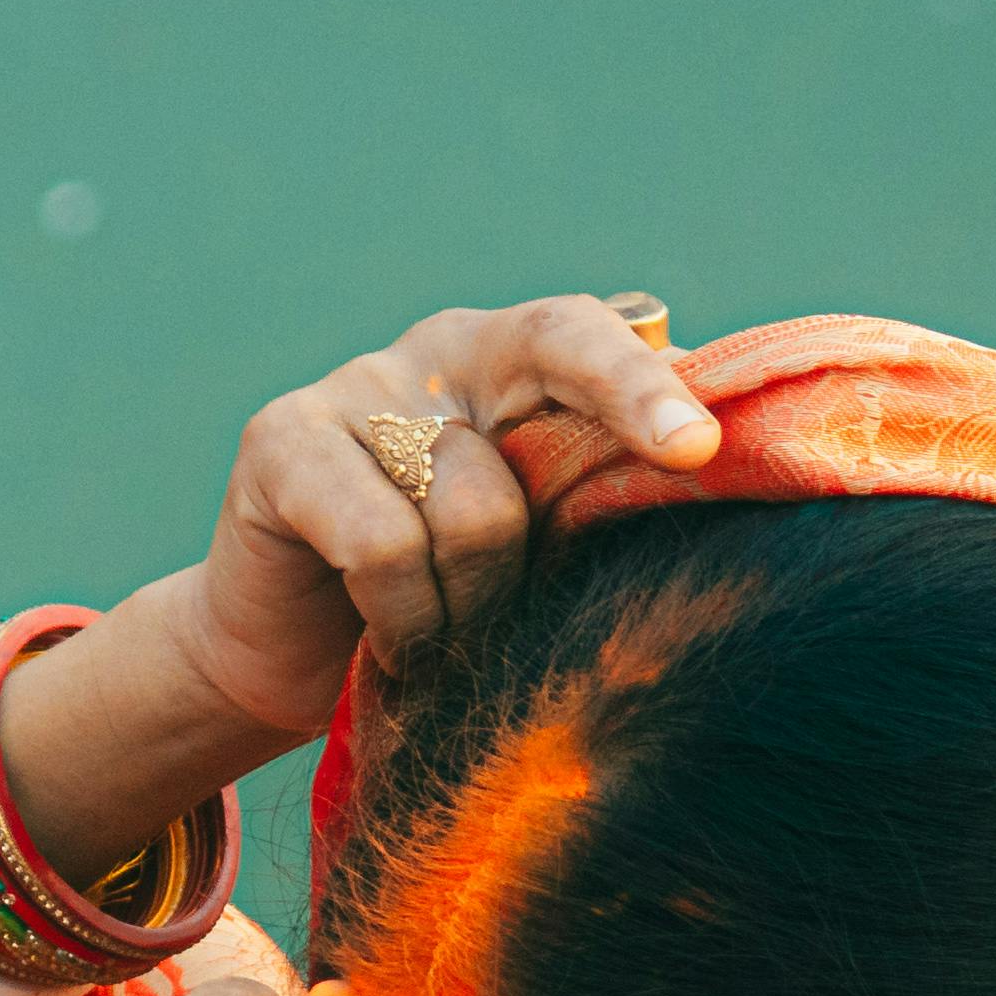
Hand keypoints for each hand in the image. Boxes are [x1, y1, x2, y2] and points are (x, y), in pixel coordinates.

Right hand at [149, 296, 718, 740]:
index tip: (703, 447)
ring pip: (474, 505)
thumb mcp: (532, 549)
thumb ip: (595, 495)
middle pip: (551, 349)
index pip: (587, 334)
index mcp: (509, 363)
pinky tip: (394, 640)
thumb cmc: (439, 607)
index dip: (646, 382)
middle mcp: (438, 353)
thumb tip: (716, 456)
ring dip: (475, 605)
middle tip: (684, 462)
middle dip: (632, 403)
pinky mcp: (279, 440)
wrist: (289, 662)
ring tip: (451, 638)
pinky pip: (384, 546)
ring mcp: (353, 388)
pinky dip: (404, 618)